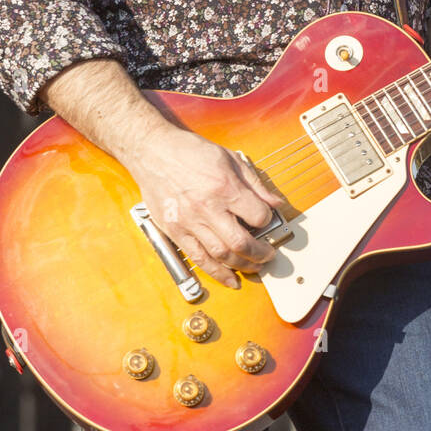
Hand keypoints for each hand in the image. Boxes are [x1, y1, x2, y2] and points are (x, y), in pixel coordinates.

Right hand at [124, 125, 285, 288]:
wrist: (154, 151)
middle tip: (268, 255)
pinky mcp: (175, 231)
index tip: (267, 221)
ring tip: (254, 267)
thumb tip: (276, 203)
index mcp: (225, 188)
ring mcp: (189, 222)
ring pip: (220, 255)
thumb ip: (255, 184)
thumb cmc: (191, 152)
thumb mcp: (231, 159)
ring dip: (242, 266)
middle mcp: (208, 208)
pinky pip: (198, 258)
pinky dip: (216, 273)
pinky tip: (229, 278)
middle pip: (241, 243)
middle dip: (260, 254)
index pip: (258, 216)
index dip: (268, 221)